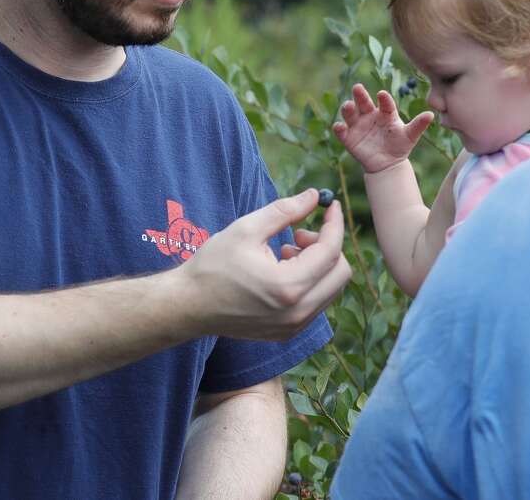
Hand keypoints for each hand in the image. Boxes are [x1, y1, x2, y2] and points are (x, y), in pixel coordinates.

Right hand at [180, 189, 351, 340]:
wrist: (189, 305)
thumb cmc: (213, 264)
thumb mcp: (247, 228)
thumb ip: (285, 210)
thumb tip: (316, 196)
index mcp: (288, 286)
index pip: (330, 251)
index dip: (334, 223)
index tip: (330, 205)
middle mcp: (297, 312)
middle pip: (340, 273)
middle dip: (327, 246)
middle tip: (298, 234)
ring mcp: (293, 327)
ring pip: (330, 289)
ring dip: (318, 265)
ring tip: (285, 252)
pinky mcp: (287, 333)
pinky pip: (316, 303)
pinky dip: (310, 282)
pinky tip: (282, 271)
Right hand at [332, 83, 432, 173]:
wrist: (387, 164)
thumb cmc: (399, 145)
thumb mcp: (410, 136)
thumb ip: (418, 125)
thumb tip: (431, 114)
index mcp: (385, 113)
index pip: (385, 104)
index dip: (384, 99)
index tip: (382, 94)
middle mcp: (370, 115)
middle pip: (363, 103)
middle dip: (360, 95)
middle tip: (357, 88)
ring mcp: (358, 126)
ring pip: (350, 114)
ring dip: (347, 108)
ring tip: (348, 106)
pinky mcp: (349, 138)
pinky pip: (342, 132)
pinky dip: (339, 128)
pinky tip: (339, 126)